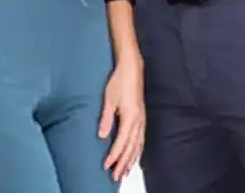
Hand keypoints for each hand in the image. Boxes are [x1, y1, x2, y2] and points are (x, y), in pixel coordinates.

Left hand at [99, 57, 144, 181]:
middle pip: (131, 148)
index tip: (106, 166)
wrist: (132, 69)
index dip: (114, 156)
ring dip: (131, 159)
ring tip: (125, 171)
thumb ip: (106, 119)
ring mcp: (142, 120)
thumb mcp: (109, 99)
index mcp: (130, 117)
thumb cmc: (119, 82)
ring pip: (138, 146)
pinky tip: (134, 156)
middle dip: (123, 163)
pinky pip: (141, 139)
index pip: (121, 142)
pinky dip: (137, 150)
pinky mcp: (142, 117)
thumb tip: (102, 136)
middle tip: (115, 176)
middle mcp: (138, 121)